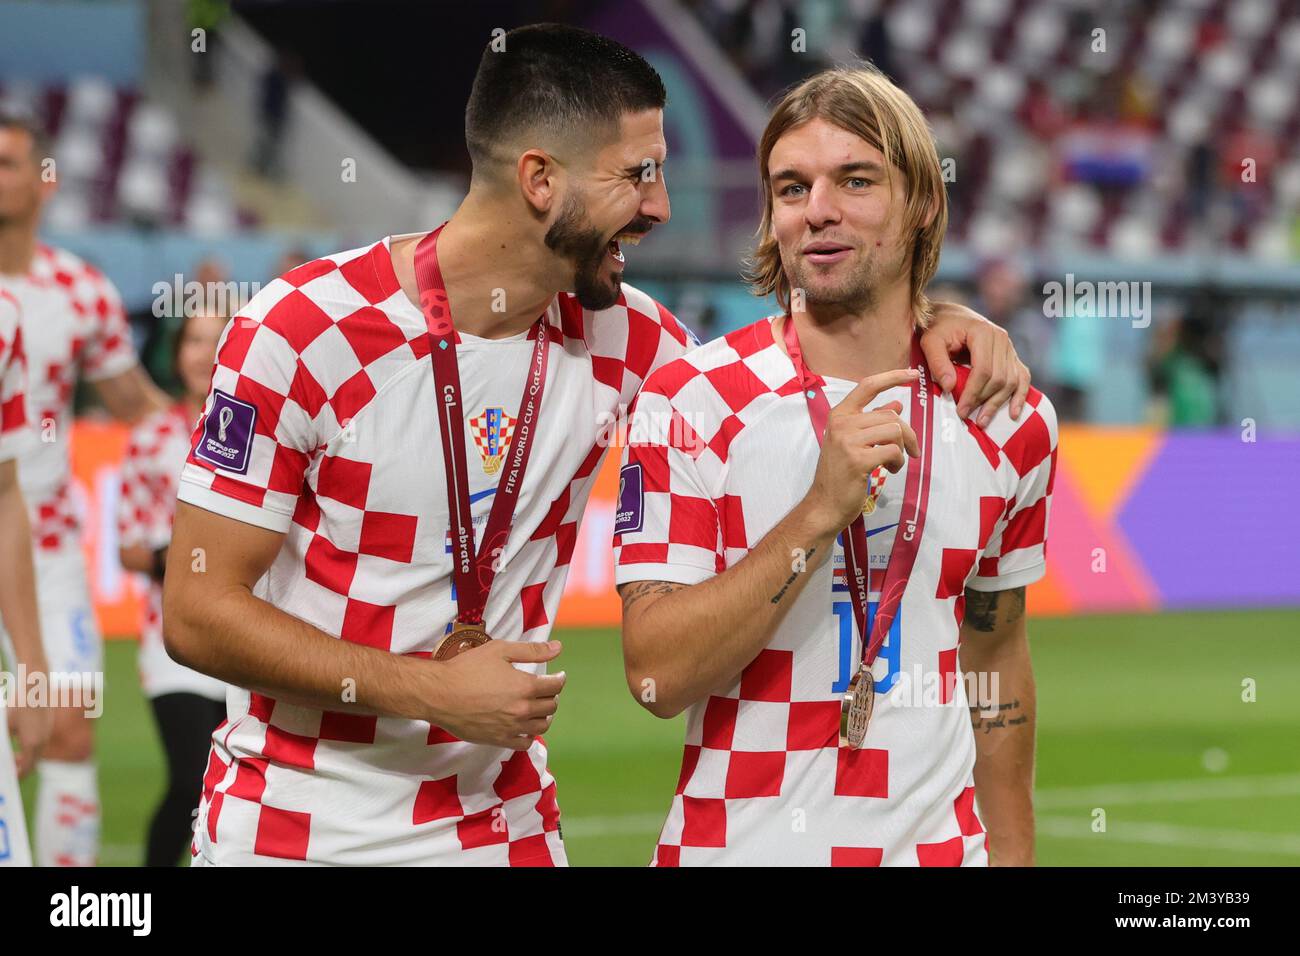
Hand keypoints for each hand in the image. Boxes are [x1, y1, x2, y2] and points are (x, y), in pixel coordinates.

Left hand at [9, 702, 52, 777]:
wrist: (36, 688)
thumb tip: (3, 753)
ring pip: (38, 753)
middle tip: (11, 768)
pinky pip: (41, 743)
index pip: (26, 768)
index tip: (11, 778)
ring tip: (16, 756)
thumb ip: (5, 742)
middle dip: (22, 768)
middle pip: (33, 763)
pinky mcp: (48, 727)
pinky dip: (33, 748)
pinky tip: (23, 740)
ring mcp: (47, 734)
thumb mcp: (6, 726)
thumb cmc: (19, 706)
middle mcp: (42, 741)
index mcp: (31, 744)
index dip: (18, 775)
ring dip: (28, 757)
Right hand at [425, 639, 565, 750]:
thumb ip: (531, 650)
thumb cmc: (467, 668)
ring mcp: (511, 728)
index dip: (559, 679)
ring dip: (544, 716)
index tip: (558, 676)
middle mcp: (522, 710)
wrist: (439, 694)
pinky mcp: (498, 740)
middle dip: (552, 696)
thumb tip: (558, 647)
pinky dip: (529, 735)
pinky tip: (524, 726)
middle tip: (546, 690)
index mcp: (525, 687)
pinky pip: (524, 743)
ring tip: (538, 708)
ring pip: (541, 726)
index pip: (555, 686)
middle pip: (551, 706)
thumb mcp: (500, 650)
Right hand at [806, 369, 919, 533]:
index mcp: (839, 415)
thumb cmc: (840, 474)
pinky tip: (889, 470)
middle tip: (913, 451)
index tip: (913, 374)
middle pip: (890, 415)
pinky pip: (893, 450)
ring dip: (902, 449)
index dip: (893, 377)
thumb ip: (872, 422)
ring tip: (894, 463)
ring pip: (895, 431)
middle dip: (908, 434)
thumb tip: (897, 405)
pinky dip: (898, 461)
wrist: (825, 504)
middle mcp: (841, 423)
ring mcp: (847, 441)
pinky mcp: (857, 460)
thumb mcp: (853, 442)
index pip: (868, 386)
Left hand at [921, 301, 1030, 425]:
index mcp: (983, 332)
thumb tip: (950, 387)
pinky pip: (1022, 377)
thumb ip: (938, 362)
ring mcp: (1009, 348)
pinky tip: (1013, 413)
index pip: (983, 370)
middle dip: (983, 400)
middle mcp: (1002, 339)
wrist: (949, 315)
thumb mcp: (930, 341)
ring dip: (998, 403)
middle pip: (999, 378)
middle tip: (966, 416)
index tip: (961, 410)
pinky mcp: (1011, 356)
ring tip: (983, 421)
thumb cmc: (938, 328)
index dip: (973, 393)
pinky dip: (1020, 395)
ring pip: (1011, 381)